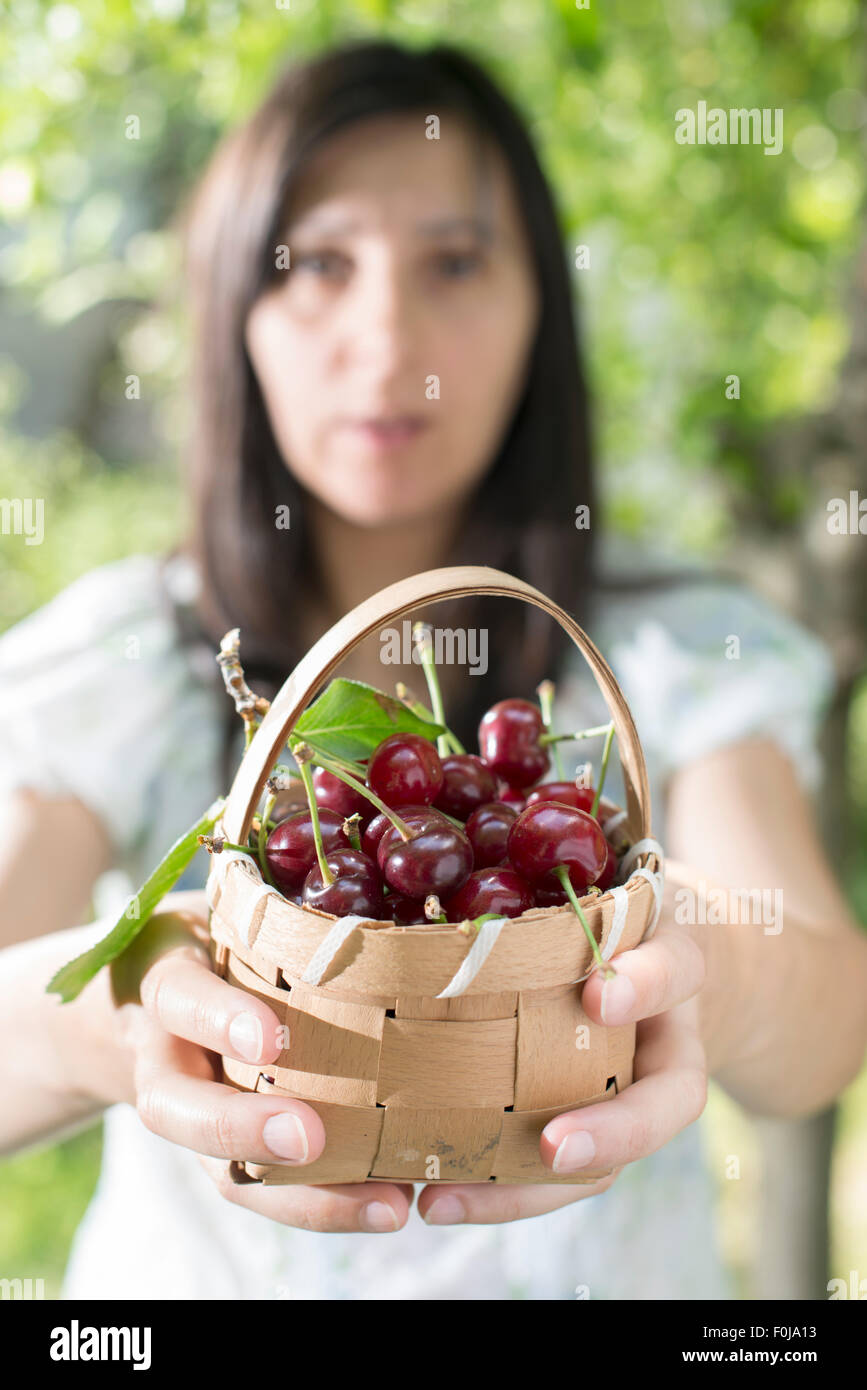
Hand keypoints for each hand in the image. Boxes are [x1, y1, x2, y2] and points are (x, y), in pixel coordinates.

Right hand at [114, 891, 414, 1233]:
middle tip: (308, 1138)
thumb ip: (272, 902)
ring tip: (388, 1205)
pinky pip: (266, 1191)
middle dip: (242, 1129)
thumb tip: (386, 872)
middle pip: (179, 1110)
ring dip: (305, 1198)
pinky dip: (327, 1206)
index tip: (269, 1038)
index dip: (220, 1020)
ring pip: (223, 1171)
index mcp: (169, 987)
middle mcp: (171, 1060)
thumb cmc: (216, 941)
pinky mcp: (228, 1153)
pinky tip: (394, 1205)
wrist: (144, 1003)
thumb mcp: (224, 910)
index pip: (181, 1000)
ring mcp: (198, 1115)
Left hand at [416, 886, 707, 1225]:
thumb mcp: (605, 881)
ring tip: (447, 1199)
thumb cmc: (608, 910)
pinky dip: (493, 1191)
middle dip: (611, 1134)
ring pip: (597, 1163)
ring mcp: (619, 1097)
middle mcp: (659, 1046)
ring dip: (526, 1191)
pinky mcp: (571, 1126)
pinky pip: (543, 1173)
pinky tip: (430, 1197)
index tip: (601, 994)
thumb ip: (573, 878)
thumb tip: (476, 831)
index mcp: (672, 969)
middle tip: (554, 1145)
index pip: (678, 971)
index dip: (646, 985)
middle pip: (657, 1110)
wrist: (645, 960)